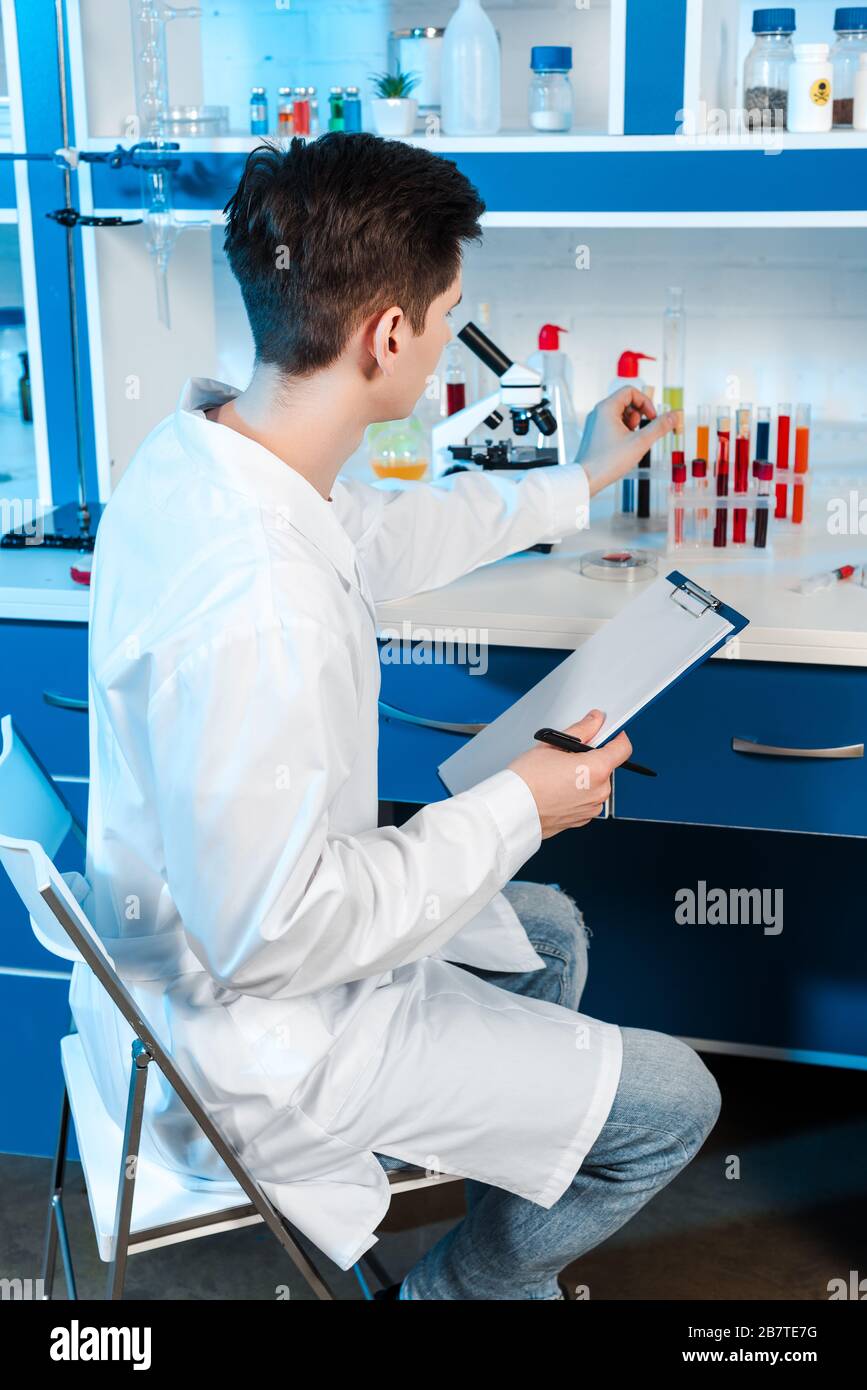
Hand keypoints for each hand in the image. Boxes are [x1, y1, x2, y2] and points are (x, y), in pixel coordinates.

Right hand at [509, 710, 632, 838]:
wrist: (512, 810)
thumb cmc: (527, 781)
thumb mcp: (553, 745)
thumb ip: (582, 730)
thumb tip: (594, 721)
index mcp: (597, 769)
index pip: (622, 748)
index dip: (616, 737)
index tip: (610, 734)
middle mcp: (599, 791)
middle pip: (606, 767)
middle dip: (591, 759)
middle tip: (567, 757)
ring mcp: (591, 808)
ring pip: (596, 784)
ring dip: (584, 778)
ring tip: (558, 775)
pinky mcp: (582, 819)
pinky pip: (586, 800)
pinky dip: (577, 794)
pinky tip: (557, 790)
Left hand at [577, 388, 681, 497]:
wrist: (586, 479)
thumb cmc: (607, 461)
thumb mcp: (640, 442)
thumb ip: (659, 427)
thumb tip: (674, 416)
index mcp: (606, 408)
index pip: (630, 391)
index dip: (645, 402)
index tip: (652, 417)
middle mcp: (598, 412)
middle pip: (625, 402)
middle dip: (638, 415)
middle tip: (640, 431)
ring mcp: (595, 423)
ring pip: (620, 415)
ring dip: (631, 424)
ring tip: (631, 441)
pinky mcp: (595, 434)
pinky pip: (613, 425)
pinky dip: (623, 432)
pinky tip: (624, 447)